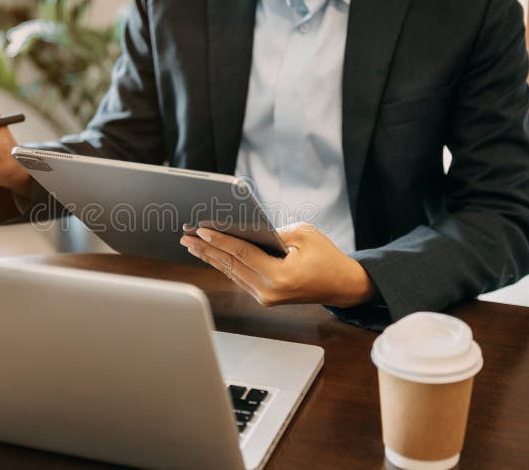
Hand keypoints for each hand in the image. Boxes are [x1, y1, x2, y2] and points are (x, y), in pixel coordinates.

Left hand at [180, 223, 377, 307]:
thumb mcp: (303, 235)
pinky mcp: (265, 297)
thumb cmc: (326, 257)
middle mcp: (269, 291)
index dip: (219, 240)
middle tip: (186, 237)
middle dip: (207, 249)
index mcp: (279, 276)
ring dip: (211, 258)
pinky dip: (225, 265)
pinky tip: (211, 255)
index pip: (242, 254)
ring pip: (232, 273)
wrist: (342, 285)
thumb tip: (243, 229)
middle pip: (230, 265)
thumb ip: (272, 233)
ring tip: (192, 244)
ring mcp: (265, 297)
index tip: (201, 230)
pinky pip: (240, 278)